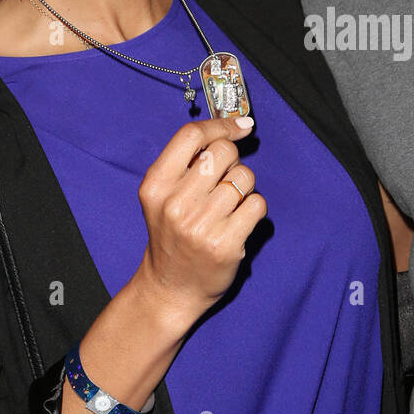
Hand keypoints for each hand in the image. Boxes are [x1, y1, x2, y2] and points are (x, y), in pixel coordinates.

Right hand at [135, 115, 264, 329]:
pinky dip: (253, 210)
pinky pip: (257, 205)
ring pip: (245, 177)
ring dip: (244, 188)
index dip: (221, 125)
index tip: (241, 126)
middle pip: (223, 152)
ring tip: (228, 207)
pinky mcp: (225, 244)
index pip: (191, 136)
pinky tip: (238, 222)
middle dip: (233, 162)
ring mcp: (201, 225)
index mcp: (156, 185)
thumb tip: (235, 127)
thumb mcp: (162, 196)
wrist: (170, 289)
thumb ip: (187, 164)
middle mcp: (175, 203)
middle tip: (225, 181)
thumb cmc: (171, 236)